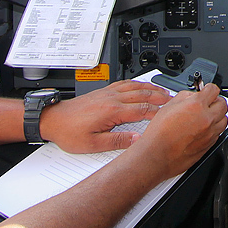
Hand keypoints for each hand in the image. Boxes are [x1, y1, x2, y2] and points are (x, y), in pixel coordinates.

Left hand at [40, 80, 172, 152]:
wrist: (53, 119)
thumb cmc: (69, 132)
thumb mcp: (93, 144)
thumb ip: (117, 142)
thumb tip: (137, 140)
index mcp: (112, 112)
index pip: (142, 110)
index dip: (158, 113)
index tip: (168, 116)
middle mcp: (112, 99)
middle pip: (142, 94)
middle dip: (160, 97)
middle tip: (174, 101)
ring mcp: (108, 93)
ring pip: (135, 87)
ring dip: (151, 88)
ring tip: (164, 91)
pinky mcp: (103, 91)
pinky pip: (124, 83)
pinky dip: (137, 83)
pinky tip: (142, 84)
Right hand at [133, 84, 227, 181]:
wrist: (157, 155)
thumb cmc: (159, 134)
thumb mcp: (168, 106)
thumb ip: (185, 97)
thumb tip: (192, 95)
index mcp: (196, 106)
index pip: (213, 90)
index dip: (209, 88)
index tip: (207, 90)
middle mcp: (206, 119)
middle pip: (223, 104)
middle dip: (216, 101)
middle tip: (208, 103)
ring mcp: (210, 133)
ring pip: (224, 119)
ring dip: (217, 116)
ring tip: (207, 117)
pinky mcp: (209, 145)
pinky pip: (218, 133)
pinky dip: (214, 129)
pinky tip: (203, 129)